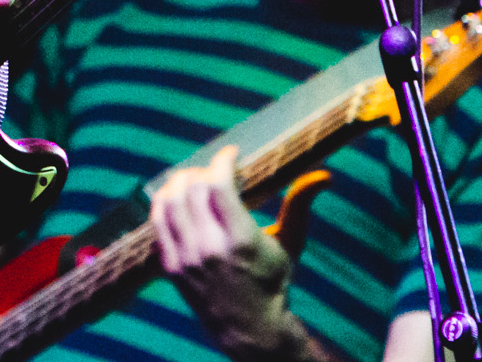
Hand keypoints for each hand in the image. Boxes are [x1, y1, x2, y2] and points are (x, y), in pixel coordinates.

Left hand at [153, 146, 322, 361]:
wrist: (249, 327)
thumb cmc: (273, 279)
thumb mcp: (290, 243)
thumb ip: (300, 205)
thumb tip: (323, 176)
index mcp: (241, 240)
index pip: (218, 184)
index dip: (223, 160)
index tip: (232, 154)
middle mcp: (210, 248)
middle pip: (192, 188)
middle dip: (204, 170)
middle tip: (216, 171)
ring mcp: (186, 258)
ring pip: (169, 200)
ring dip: (180, 181)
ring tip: (195, 180)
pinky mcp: (172, 266)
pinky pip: (158, 220)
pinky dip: (165, 201)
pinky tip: (178, 197)